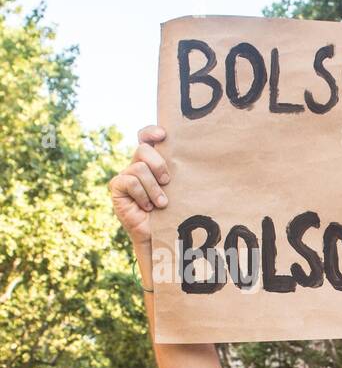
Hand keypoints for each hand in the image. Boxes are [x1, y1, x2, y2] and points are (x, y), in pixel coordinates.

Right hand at [108, 125, 169, 250]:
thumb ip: (181, 173)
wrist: (161, 235)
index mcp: (152, 162)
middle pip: (143, 149)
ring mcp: (125, 176)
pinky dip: (142, 195)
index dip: (151, 132)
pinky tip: (147, 207)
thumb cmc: (175, 212)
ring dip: (154, 188)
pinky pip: (130, 182)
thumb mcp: (180, 189)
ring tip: (161, 203)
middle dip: (158, 164)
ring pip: (139, 168)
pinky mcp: (116, 188)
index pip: (145, 138)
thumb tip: (200, 158)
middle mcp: (137, 165)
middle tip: (167, 182)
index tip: (163, 135)